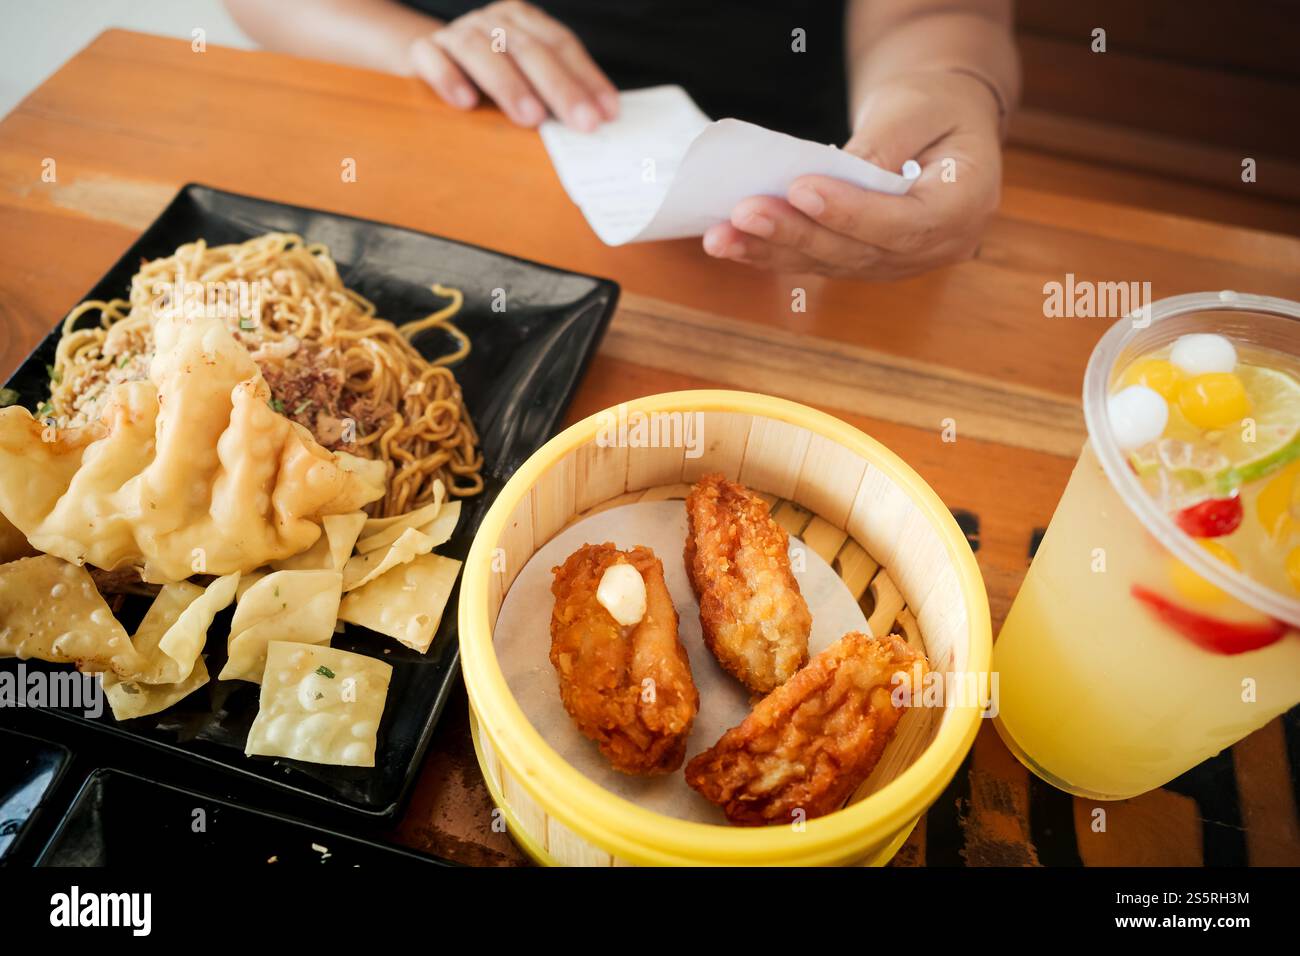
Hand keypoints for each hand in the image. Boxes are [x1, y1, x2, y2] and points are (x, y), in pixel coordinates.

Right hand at [409, 0, 617, 130]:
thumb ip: (553, 94)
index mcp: (524, 21)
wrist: (426, 59)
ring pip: (482, 50)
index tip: (608, 113)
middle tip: (584, 123)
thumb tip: (596, 124)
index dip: (586, 78)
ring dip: (509, 85)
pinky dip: (448, 78)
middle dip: (561, 88)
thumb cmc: (487, 78)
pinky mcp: (423, 50)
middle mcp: (492, 21)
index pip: (561, 45)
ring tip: (532, 118)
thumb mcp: (523, 79)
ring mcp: (456, 33)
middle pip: (530, 50)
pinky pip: (432, 58)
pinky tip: (465, 104)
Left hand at [704, 70, 1002, 279]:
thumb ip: (883, 145)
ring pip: (831, 264)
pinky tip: (730, 242)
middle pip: (859, 252)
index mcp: (965, 208)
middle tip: (744, 213)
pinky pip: (817, 262)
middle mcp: (935, 248)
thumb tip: (834, 175)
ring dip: (772, 251)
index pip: (903, 225)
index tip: (800, 189)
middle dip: (797, 234)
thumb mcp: (917, 109)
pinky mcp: (864, 262)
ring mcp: (898, 262)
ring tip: (722, 236)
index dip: (850, 213)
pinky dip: (771, 253)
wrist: (941, 123)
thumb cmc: (934, 106)